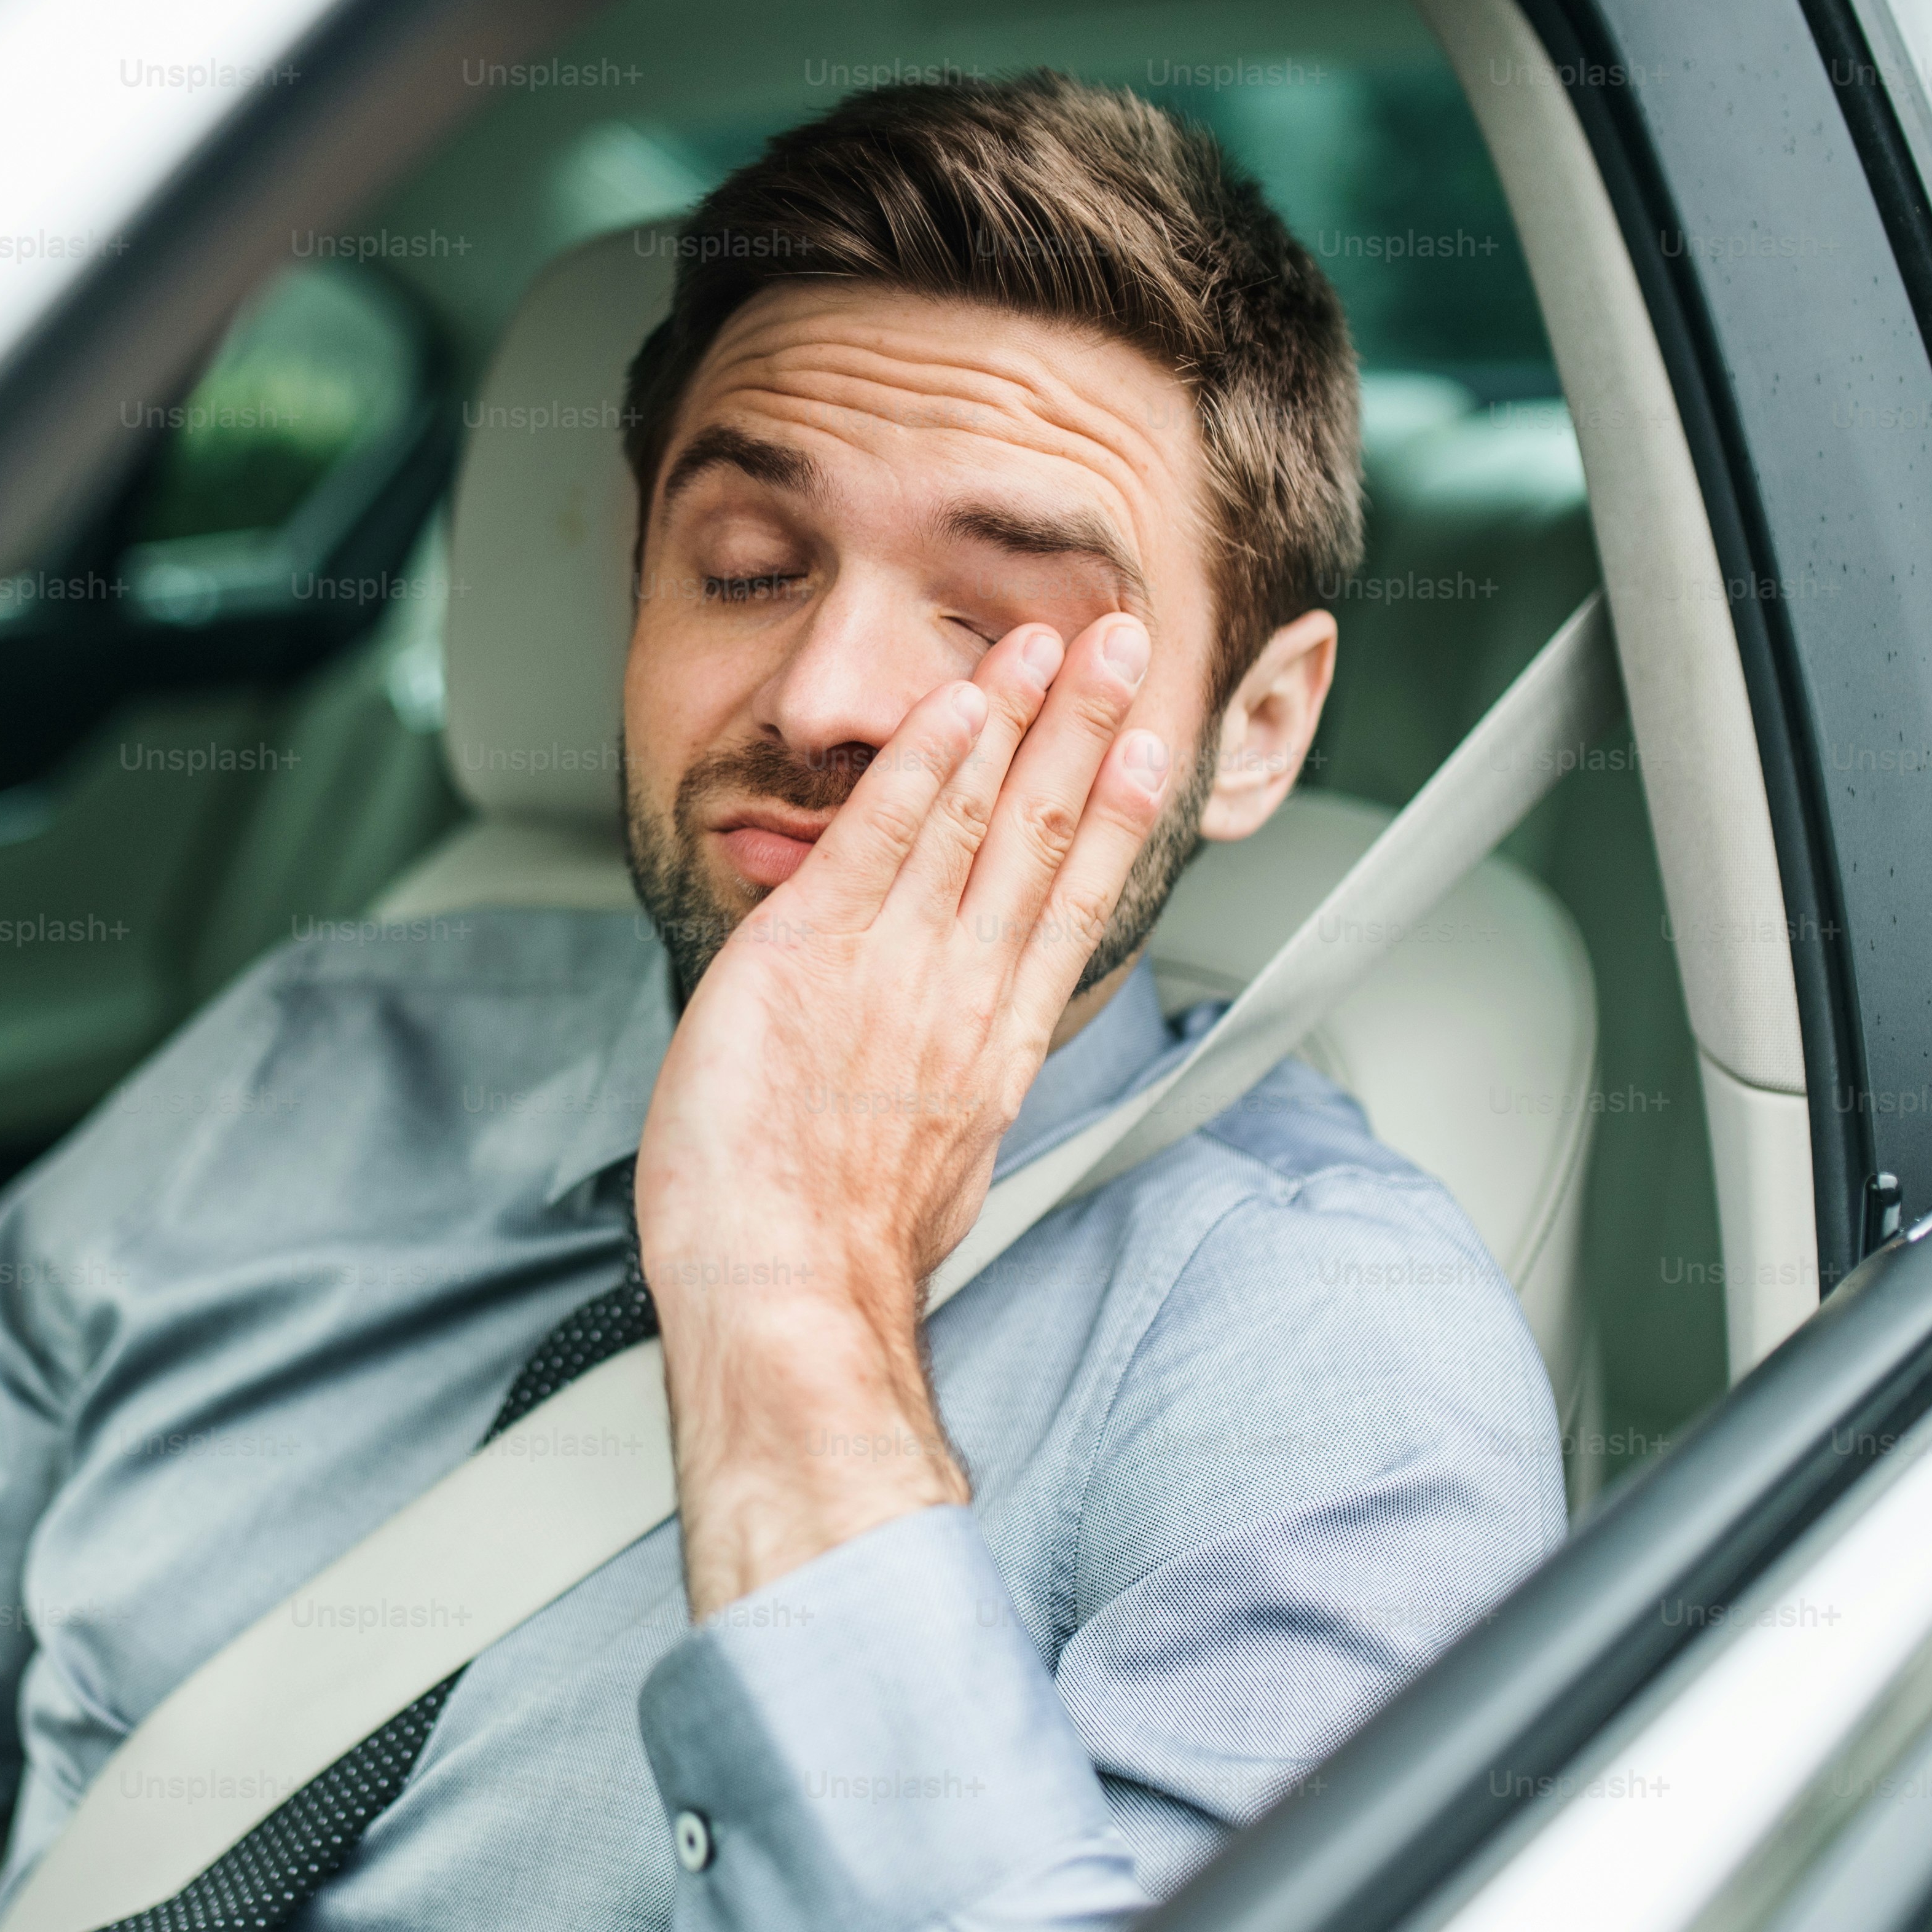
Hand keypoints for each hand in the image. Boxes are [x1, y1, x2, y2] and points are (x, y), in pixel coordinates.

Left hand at [637, 611, 1169, 1616]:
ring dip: (1018, 717)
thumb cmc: (828, 1256)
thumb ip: (945, 1095)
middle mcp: (962, 995)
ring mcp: (894, 970)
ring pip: (976, 819)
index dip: (1114, 812)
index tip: (1148, 746)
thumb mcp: (928, 1168)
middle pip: (1044, 836)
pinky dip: (922, 764)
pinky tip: (955, 702)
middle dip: (1089, 730)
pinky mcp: (810, 957)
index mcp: (993, 1047)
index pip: (1071, 901)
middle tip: (1128, 644)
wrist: (783, 1291)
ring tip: (1058, 639)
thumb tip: (954, 1081)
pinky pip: (877, 838)